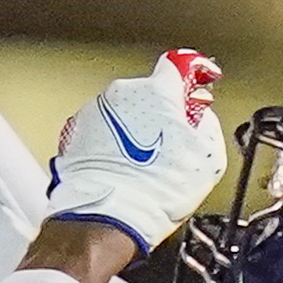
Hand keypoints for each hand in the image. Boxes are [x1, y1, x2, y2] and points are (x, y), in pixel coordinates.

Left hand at [44, 51, 225, 251]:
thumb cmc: (154, 190)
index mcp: (158, 91)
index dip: (193, 76)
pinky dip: (111, 145)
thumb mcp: (207, 156)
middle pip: (149, 92)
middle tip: (172, 143)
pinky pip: (100, 132)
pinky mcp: (74, 133)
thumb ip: (206, 123)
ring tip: (144, 164)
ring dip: (134, 130)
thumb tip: (201, 118)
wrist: (107, 217)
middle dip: (161, 113)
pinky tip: (123, 169)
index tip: (197, 85)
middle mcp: (122, 93)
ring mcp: (94, 112)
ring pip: (123, 112)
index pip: (180, 65)